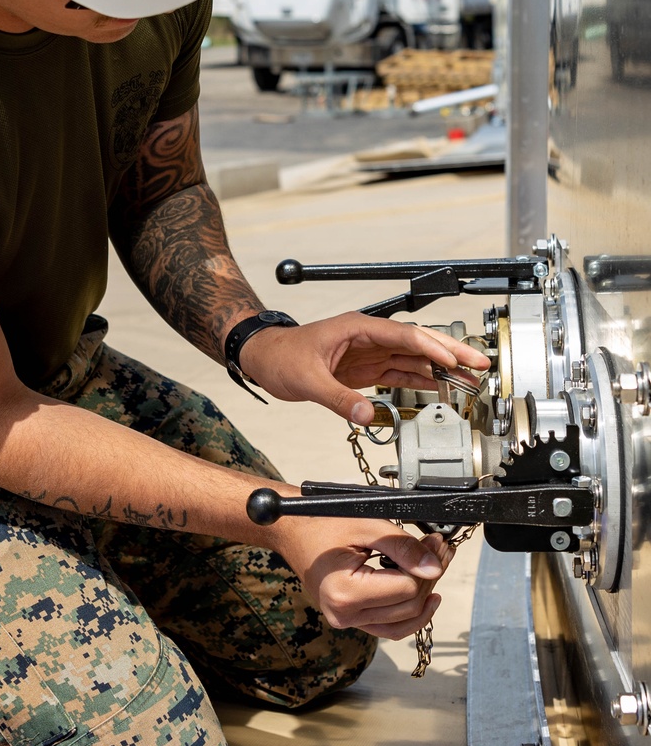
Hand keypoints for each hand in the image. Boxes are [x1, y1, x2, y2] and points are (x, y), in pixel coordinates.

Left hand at [239, 311, 489, 422]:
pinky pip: (400, 373)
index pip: (404, 335)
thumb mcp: (307, 380)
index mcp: (357, 328)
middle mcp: (369, 337)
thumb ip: (338, 399)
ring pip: (414, 358)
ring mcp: (370, 353)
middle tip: (480, 363)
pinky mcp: (367, 369)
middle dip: (451, 352)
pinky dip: (422, 380)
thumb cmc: (281, 356)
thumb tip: (366, 416)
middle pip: (418, 342)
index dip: (431, 347)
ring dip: (442, 369)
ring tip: (471, 380)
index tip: (453, 361)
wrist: (265, 358)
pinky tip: (441, 388)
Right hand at [275, 517, 454, 638]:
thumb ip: (402, 546)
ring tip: (433, 565)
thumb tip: (434, 567)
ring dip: (424, 593)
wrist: (293, 533)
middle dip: (429, 577)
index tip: (437, 544)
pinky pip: (390, 626)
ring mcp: (346, 621)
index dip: (428, 566)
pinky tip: (426, 596)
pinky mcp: (351, 620)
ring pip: (403, 620)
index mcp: (344, 592)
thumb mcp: (366, 526)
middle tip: (438, 548)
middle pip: (408, 606)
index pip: (406, 589)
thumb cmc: (322, 525)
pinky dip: (410, 612)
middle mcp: (344, 614)